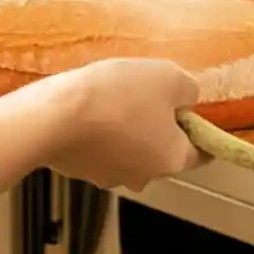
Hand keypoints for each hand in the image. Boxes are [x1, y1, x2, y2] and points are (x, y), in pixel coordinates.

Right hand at [28, 58, 206, 191]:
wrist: (54, 116)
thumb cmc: (119, 96)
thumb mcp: (168, 76)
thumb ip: (188, 90)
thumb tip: (188, 100)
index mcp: (172, 160)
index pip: (199, 153)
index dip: (198, 130)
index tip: (187, 109)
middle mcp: (144, 177)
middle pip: (160, 151)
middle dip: (157, 126)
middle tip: (143, 95)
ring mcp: (108, 177)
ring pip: (128, 151)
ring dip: (125, 130)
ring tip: (110, 98)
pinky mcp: (79, 172)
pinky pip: (98, 150)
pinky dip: (97, 134)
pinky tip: (87, 110)